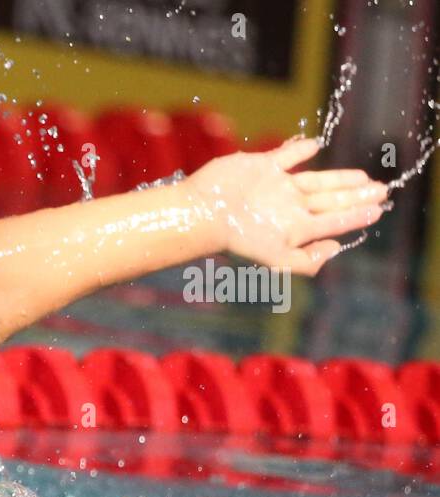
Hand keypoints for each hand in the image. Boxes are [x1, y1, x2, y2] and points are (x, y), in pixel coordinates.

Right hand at [185, 137, 387, 274]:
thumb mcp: (277, 259)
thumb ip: (307, 261)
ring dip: (340, 178)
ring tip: (363, 177)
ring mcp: (276, 187)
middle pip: (331, 201)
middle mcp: (289, 207)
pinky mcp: (262, 166)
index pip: (334, 222)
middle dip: (357, 197)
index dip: (357, 216)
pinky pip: (286, 156)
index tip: (379, 210)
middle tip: (382, 191)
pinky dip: (300, 149)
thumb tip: (336, 248)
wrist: (204, 212)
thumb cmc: (238, 237)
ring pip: (316, 180)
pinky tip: (314, 145)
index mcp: (295, 227)